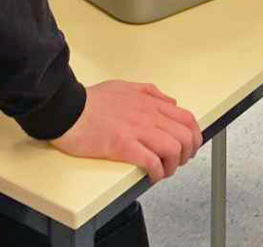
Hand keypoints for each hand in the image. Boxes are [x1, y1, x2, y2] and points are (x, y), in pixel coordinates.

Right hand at [51, 80, 202, 181]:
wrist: (68, 109)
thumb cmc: (91, 100)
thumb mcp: (125, 86)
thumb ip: (150, 92)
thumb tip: (170, 102)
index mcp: (150, 103)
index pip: (187, 119)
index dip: (194, 136)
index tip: (189, 146)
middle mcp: (148, 116)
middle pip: (185, 136)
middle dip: (187, 153)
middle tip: (178, 162)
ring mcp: (137, 131)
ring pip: (173, 149)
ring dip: (173, 165)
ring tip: (164, 171)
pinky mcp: (124, 146)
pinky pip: (151, 162)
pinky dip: (157, 172)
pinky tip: (151, 176)